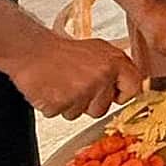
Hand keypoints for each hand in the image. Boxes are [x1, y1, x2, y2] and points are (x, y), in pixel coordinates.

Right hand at [5, 32, 142, 119]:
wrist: (31, 50)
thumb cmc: (63, 51)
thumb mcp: (99, 51)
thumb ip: (117, 68)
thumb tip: (133, 86)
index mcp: (114, 61)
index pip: (134, 88)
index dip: (122, 95)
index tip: (114, 95)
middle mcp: (102, 76)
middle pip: (103, 109)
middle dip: (89, 103)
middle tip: (76, 85)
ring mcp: (83, 90)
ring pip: (80, 114)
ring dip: (70, 105)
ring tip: (62, 85)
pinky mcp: (62, 102)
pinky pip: (62, 115)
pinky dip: (54, 106)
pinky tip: (52, 89)